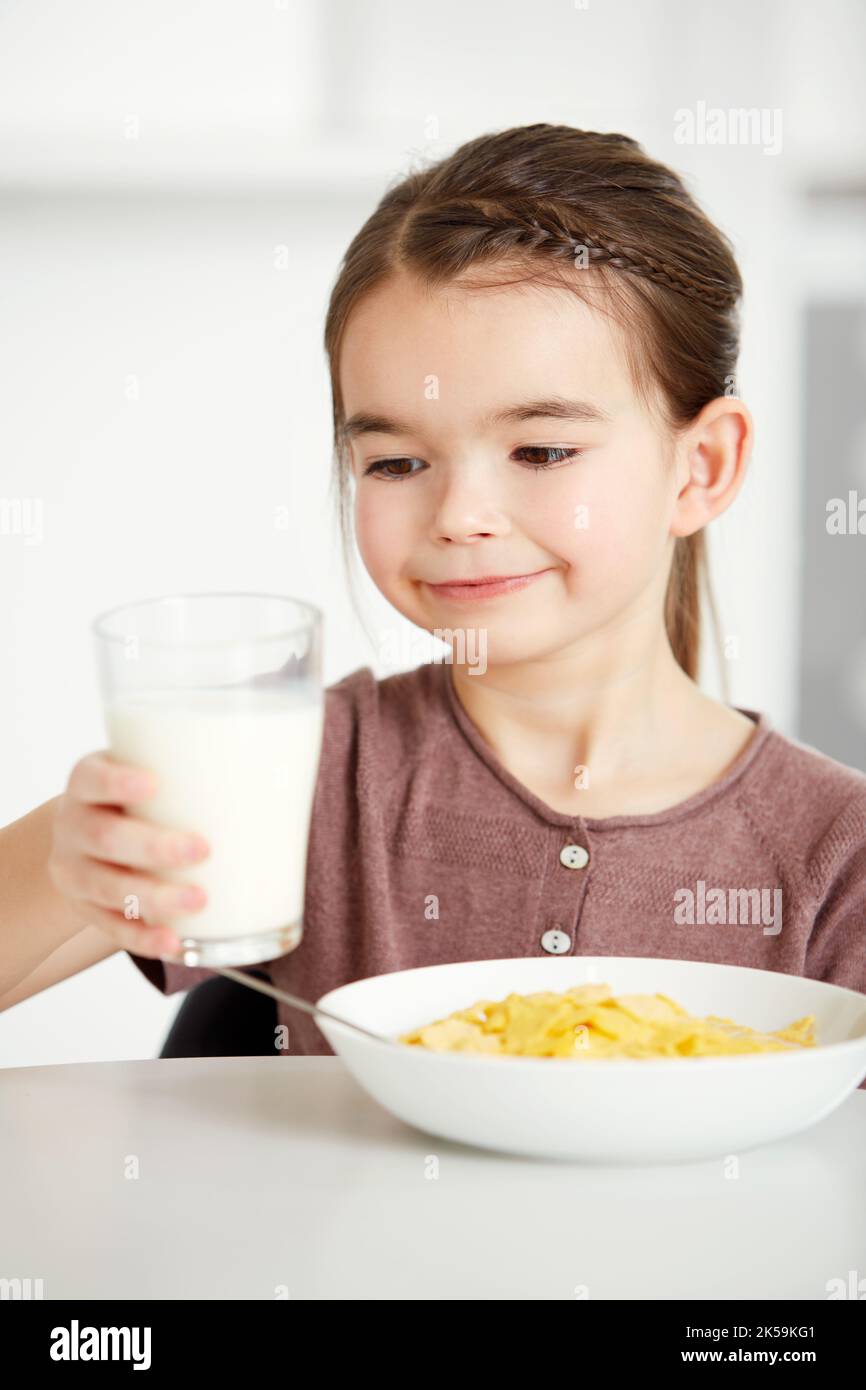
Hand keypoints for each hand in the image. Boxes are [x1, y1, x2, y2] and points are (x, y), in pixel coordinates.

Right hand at [48, 751, 210, 959]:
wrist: (90, 835)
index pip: (92, 778)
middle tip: (202, 849)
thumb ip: (196, 767)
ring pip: (108, 888)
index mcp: (88, 783)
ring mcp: (77, 871)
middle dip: (153, 846)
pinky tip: (176, 942)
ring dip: (155, 897)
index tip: (153, 783)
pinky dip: (145, 937)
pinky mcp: (88, 909)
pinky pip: (113, 928)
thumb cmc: (142, 798)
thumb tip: (285, 760)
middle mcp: (74, 826)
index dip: (117, 781)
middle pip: (104, 837)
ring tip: (200, 900)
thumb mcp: (154, 770)